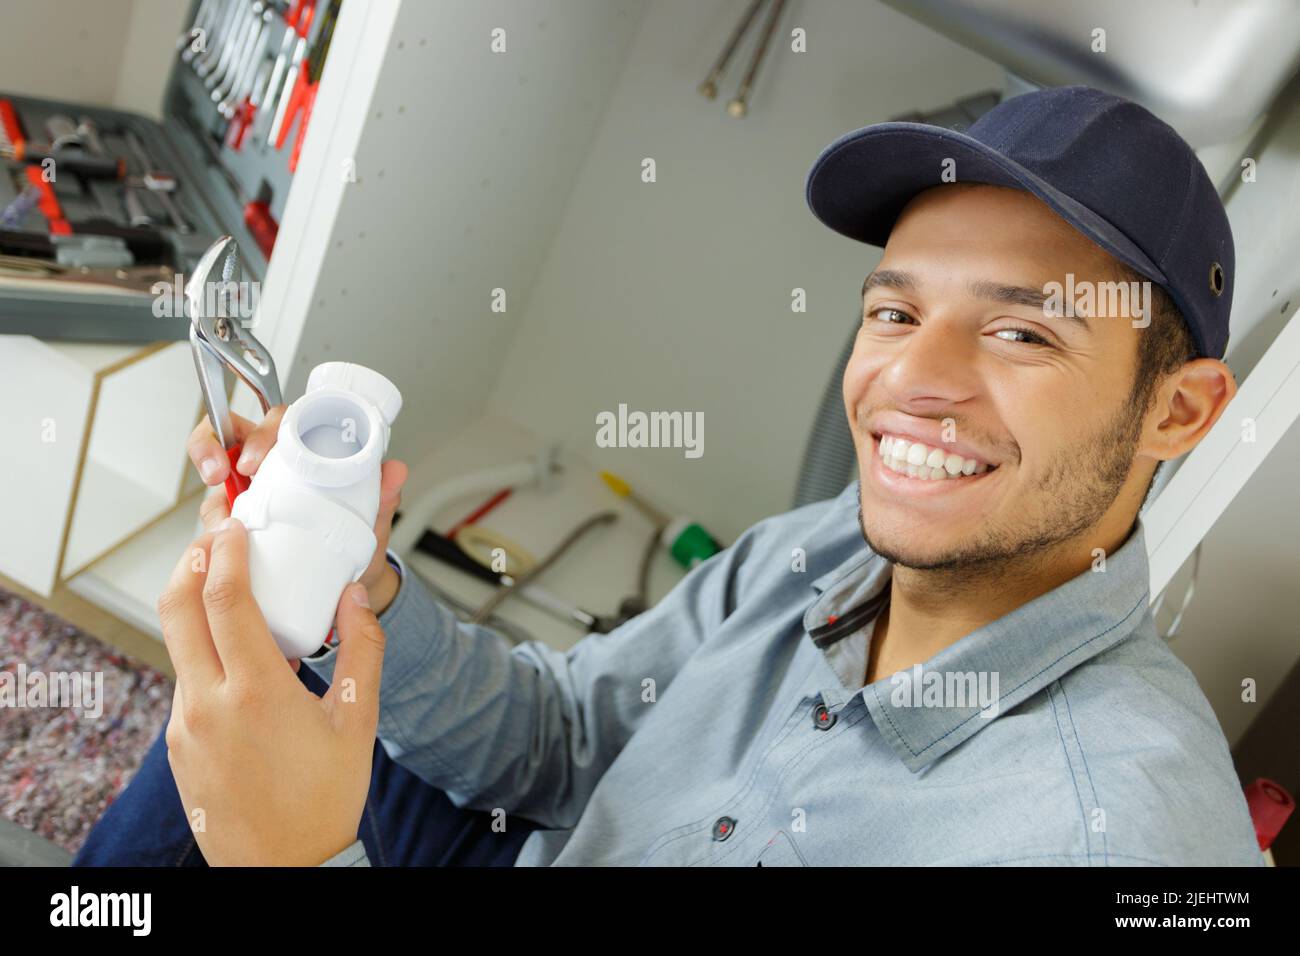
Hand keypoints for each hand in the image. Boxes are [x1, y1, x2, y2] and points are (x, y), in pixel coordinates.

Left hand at [158, 517, 384, 865]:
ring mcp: (185, 727)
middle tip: (214, 536)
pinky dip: (204, 653)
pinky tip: (239, 658)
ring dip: (197, 607)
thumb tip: (354, 596)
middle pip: (177, 609)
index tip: (234, 524)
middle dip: (190, 561)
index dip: (224, 551)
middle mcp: (208, 706)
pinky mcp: (178, 745)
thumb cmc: (326, 799)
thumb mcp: (359, 721)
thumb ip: (363, 649)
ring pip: (178, 645)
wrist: (288, 868)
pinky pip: (185, 682)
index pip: (224, 600)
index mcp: (257, 693)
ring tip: (231, 590)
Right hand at [187, 408, 408, 616]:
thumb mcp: (370, 520)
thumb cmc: (353, 542)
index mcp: (304, 452)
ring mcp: (249, 496)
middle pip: (229, 436)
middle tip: (219, 475)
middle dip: (211, 448)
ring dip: (211, 497)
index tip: (255, 459)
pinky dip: (209, 531)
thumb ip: (382, 495)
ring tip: (222, 521)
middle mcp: (271, 468)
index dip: (259, 431)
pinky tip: (218, 545)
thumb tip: (395, 472)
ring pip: (215, 479)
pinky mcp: (234, 527)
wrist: (346, 587)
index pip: (276, 421)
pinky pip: (213, 521)